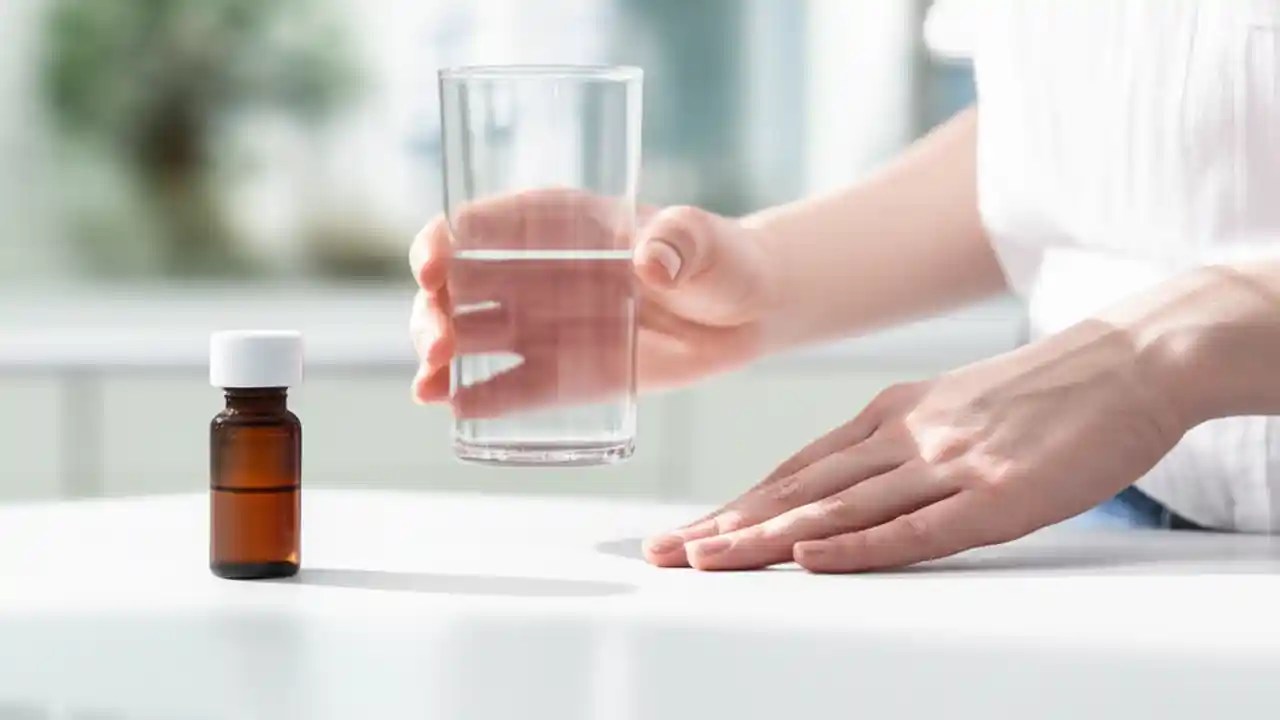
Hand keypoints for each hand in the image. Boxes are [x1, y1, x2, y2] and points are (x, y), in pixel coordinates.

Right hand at [409, 190, 775, 414]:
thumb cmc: (723, 258)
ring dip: (441, 356)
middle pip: (462, 285)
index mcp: (560, 222)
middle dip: (435, 311)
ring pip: (474, 335)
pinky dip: (479, 398)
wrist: (748, 312)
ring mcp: (548, 322)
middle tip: (437, 342)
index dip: (446, 240)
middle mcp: (539, 269)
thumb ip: (681, 243)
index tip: (432, 265)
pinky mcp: (568, 371)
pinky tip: (451, 410)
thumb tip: (650, 262)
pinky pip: (514, 385)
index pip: (485, 223)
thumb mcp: (705, 241)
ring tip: (429, 385)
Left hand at [643, 319, 1188, 571]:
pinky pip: (914, 526)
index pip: (796, 471)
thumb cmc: (1046, 392)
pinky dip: (857, 545)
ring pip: (839, 508)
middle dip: (726, 527)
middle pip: (798, 491)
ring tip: (707, 562)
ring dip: (766, 539)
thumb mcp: (953, 407)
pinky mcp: (996, 492)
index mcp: (893, 414)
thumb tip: (847, 485)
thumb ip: (899, 443)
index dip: (736, 507)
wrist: (1131, 359)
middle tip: (667, 555)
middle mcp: (906, 434)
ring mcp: (949, 461)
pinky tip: (810, 559)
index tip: (689, 533)